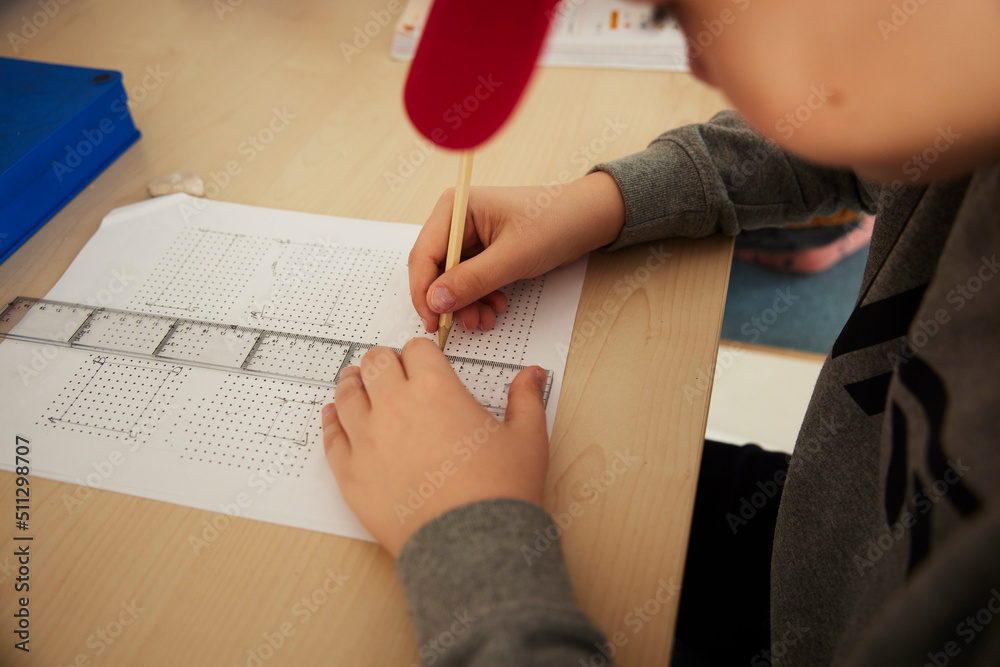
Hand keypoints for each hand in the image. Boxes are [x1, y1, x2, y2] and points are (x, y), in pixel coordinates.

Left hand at [322, 338, 549, 556]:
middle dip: (384, 362)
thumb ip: (527, 399)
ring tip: (355, 383)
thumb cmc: (499, 491)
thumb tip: (533, 374)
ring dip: (353, 384)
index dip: (420, 354)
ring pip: (347, 394)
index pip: (416, 349)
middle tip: (388, 371)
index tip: (422, 363)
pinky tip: (334, 415)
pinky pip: (331, 436)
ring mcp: (367, 439)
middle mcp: (395, 406)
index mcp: (436, 388)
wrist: (471, 545)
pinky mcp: (350, 472)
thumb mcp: (527, 438)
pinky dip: (332, 421)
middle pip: (375, 363)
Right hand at [409, 171, 625, 332]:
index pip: (423, 255)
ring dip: (465, 304)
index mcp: (455, 207)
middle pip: (434, 270)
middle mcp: (455, 220)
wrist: (587, 219)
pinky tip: (496, 306)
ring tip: (486, 319)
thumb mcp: (513, 256)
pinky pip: (469, 281)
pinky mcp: (483, 252)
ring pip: (451, 280)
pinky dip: (478, 298)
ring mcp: (469, 238)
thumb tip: (436, 301)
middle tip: (464, 324)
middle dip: (448, 301)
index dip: (423, 291)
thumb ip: (472, 280)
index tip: (434, 319)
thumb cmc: (555, 222)